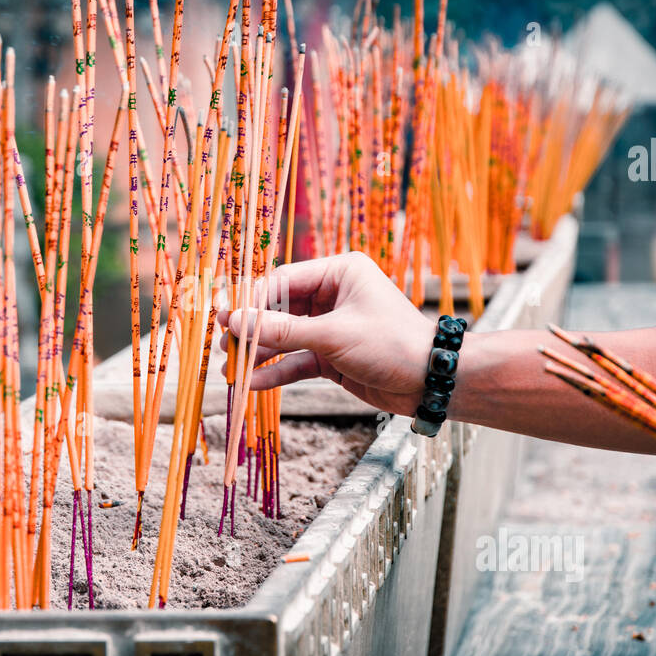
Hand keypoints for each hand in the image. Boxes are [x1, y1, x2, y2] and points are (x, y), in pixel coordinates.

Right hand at [217, 251, 435, 415]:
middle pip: (279, 309)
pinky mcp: (332, 355)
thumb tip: (235, 322)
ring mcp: (332, 325)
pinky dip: (278, 371)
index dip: (253, 301)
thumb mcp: (333, 336)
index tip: (228, 321)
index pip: (283, 280)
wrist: (431, 381)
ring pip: (286, 336)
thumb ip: (282, 331)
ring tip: (232, 369)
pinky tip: (254, 383)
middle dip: (253, 330)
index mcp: (339, 272)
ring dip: (260, 353)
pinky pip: (297, 360)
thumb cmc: (391, 345)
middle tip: (224, 345)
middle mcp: (334, 294)